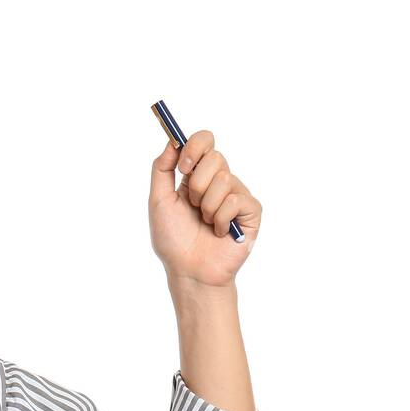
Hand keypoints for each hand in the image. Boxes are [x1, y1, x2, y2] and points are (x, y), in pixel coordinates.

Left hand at [148, 130, 261, 288]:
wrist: (188, 270)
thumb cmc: (173, 240)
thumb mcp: (159, 201)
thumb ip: (162, 170)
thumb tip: (171, 141)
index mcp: (196, 176)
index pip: (204, 141)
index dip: (195, 147)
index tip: (183, 166)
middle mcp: (218, 181)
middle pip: (216, 157)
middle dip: (197, 185)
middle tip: (192, 206)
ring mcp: (236, 195)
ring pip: (225, 180)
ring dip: (207, 206)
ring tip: (205, 223)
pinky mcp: (251, 211)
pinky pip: (235, 200)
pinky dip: (220, 219)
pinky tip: (219, 232)